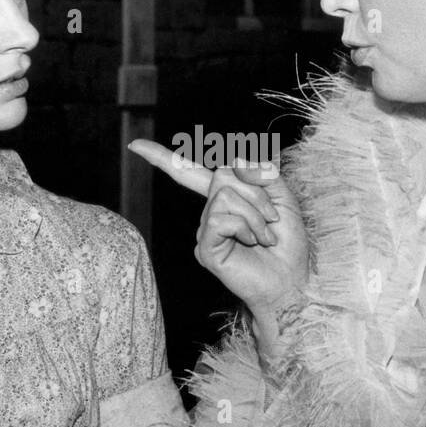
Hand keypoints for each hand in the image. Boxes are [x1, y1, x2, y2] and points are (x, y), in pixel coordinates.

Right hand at [128, 139, 308, 315]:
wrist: (290, 280)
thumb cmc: (287, 244)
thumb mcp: (282, 198)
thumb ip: (262, 173)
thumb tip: (234, 160)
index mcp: (225, 199)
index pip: (189, 173)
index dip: (162, 157)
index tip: (135, 145)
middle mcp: (209, 214)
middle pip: (222, 174)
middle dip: (256, 193)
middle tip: (271, 219)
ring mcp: (204, 231)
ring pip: (224, 196)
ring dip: (254, 214)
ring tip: (263, 236)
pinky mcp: (204, 249)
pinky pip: (218, 219)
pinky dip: (243, 227)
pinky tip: (251, 243)